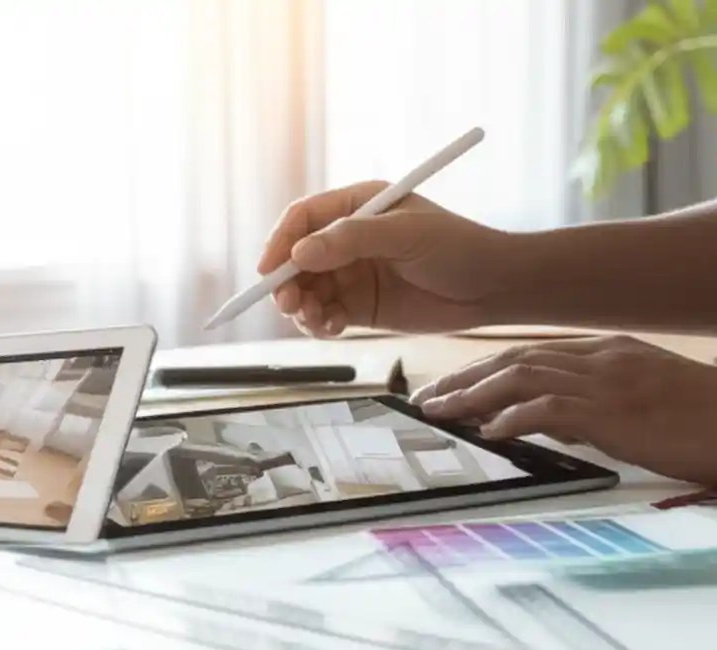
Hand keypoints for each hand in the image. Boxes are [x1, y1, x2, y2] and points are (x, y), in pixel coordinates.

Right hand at [258, 181, 511, 335]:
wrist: (494, 289)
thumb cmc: (459, 248)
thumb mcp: (406, 235)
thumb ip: (351, 240)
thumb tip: (300, 253)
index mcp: (356, 206)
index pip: (303, 218)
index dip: (280, 241)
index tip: (270, 268)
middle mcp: (346, 239)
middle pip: (295, 258)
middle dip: (285, 281)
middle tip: (288, 302)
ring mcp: (350, 274)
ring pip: (305, 290)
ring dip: (300, 306)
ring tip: (315, 320)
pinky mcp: (358, 307)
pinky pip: (323, 315)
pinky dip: (318, 324)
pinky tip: (331, 328)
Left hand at [412, 335, 716, 483]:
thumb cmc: (698, 421)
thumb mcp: (636, 405)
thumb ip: (589, 405)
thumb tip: (540, 421)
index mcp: (606, 350)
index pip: (528, 352)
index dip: (481, 368)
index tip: (449, 385)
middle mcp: (601, 357)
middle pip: (515, 359)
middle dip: (465, 378)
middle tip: (428, 398)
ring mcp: (609, 381)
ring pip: (523, 377)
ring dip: (474, 395)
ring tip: (441, 412)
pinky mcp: (617, 411)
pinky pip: (552, 408)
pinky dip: (515, 417)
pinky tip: (490, 430)